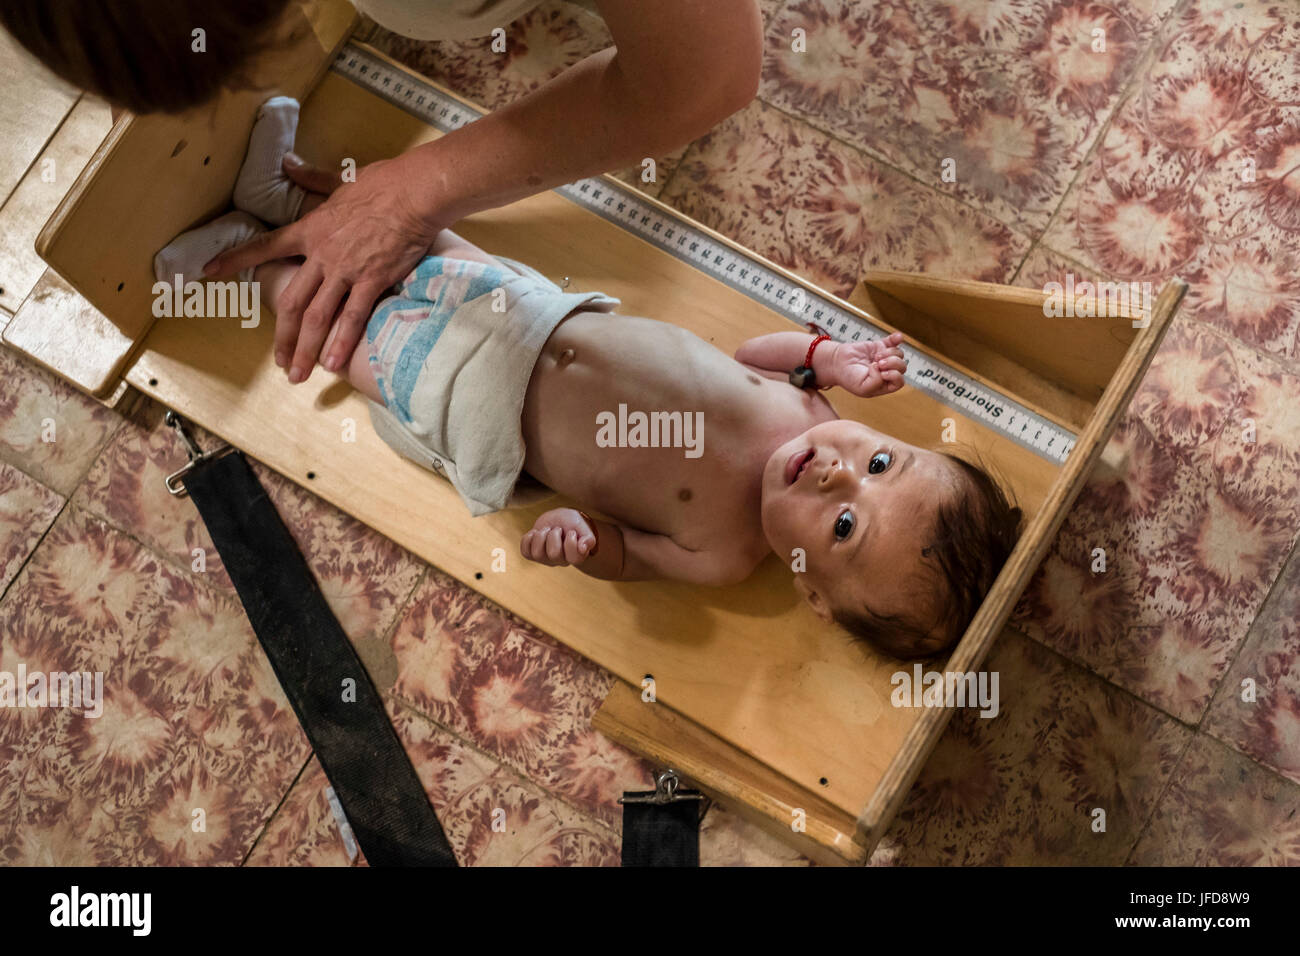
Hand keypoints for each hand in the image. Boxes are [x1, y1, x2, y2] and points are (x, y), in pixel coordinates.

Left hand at [203, 151, 443, 383]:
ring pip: (316, 316)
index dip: (237, 260)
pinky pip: (352, 317)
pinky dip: (342, 342)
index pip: (265, 247)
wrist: (413, 193)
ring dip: (304, 348)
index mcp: (311, 230)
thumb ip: (311, 178)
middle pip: (291, 302)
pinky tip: (333, 364)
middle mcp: (321, 256)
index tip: (210, 270)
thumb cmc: (382, 184)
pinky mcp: (371, 281)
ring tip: (298, 374)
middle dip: (281, 336)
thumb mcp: (340, 180)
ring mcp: (345, 271)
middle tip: (277, 361)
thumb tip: (287, 162)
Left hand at [520, 508, 597, 566]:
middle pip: (554, 554)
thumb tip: (584, 548)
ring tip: (546, 530)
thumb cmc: (573, 524)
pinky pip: (525, 552)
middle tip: (557, 529)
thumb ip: (588, 538)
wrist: (559, 518)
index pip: (574, 558)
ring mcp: (545, 559)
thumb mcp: (583, 527)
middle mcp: (560, 561)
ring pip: (537, 554)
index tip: (571, 532)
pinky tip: (535, 533)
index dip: (571, 542)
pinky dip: (528, 538)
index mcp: (575, 557)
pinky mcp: (532, 554)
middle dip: (554, 535)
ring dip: (541, 535)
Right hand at [828, 331, 906, 397]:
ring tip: (876, 356)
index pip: (899, 381)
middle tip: (877, 362)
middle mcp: (886, 372)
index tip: (881, 372)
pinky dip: (896, 338)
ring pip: (898, 354)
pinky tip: (896, 337)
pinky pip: (893, 341)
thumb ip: (876, 382)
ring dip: (889, 353)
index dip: (894, 375)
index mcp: (884, 385)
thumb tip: (883, 368)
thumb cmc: (848, 378)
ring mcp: (884, 358)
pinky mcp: (880, 346)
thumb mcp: (862, 388)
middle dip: (892, 363)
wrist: (837, 363)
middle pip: (901, 367)